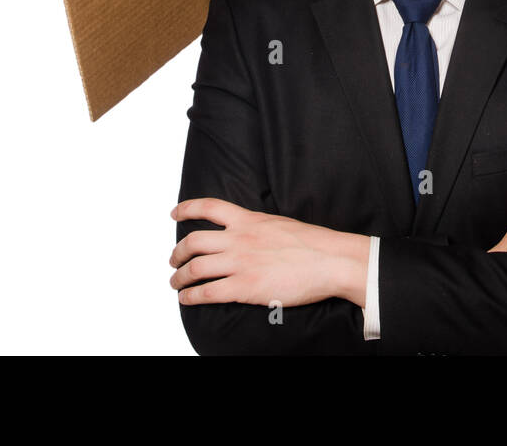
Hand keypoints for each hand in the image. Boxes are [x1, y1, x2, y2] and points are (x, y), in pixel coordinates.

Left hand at [170, 198, 368, 307]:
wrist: (331, 261)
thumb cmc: (314, 244)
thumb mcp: (280, 224)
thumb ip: (259, 228)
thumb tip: (249, 233)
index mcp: (249, 220)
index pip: (209, 207)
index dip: (187, 209)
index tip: (174, 214)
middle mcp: (239, 239)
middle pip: (194, 241)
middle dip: (178, 252)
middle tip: (174, 260)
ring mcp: (240, 263)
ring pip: (194, 268)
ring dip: (179, 277)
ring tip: (176, 283)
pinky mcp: (244, 287)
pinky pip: (206, 292)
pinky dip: (191, 296)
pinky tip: (187, 299)